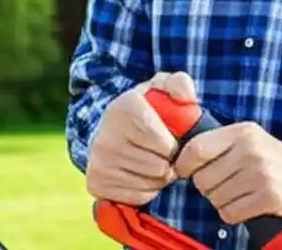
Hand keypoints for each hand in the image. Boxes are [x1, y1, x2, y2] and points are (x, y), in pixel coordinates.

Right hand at [85, 71, 197, 205]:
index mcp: (124, 107)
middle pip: (159, 165)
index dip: (173, 145)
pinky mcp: (96, 182)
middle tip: (162, 153)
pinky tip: (140, 174)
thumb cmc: (145, 110)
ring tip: (152, 161)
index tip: (170, 139)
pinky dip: (147, 189)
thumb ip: (179, 85)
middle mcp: (106, 134)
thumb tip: (186, 95)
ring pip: (151, 181)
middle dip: (168, 161)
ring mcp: (99, 160)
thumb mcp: (161, 90)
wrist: (111, 130)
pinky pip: (138, 196)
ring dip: (159, 176)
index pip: (164, 143)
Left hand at [172, 121, 281, 227]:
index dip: (184, 166)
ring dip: (224, 203)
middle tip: (229, 187)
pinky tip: (251, 207)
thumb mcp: (252, 142)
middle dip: (209, 189)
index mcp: (242, 132)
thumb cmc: (279, 164)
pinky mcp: (270, 197)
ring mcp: (261, 173)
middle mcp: (250, 150)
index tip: (187, 173)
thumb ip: (220, 145)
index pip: (195, 149)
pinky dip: (236, 215)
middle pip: (202, 179)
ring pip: (215, 199)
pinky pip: (230, 214)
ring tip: (244, 195)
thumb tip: (180, 157)